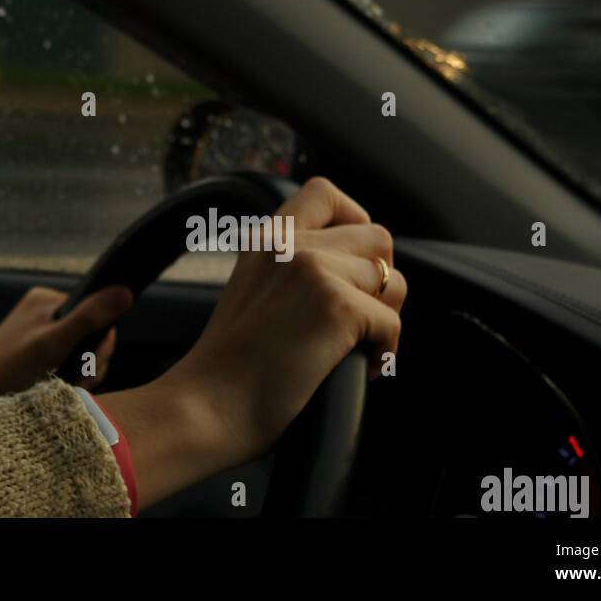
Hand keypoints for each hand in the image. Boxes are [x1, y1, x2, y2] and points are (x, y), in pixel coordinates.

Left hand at [0, 285, 133, 405]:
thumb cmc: (7, 372)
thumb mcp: (52, 344)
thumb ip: (88, 318)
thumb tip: (126, 291)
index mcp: (46, 300)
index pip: (97, 317)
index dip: (101, 347)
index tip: (89, 369)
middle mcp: (42, 313)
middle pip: (90, 338)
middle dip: (90, 365)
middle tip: (77, 384)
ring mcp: (39, 336)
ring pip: (81, 355)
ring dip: (81, 377)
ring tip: (66, 390)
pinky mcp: (35, 358)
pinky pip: (67, 366)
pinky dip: (68, 381)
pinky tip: (59, 391)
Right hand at [100, 178, 405, 507]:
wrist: (208, 408)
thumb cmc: (231, 369)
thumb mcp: (253, 292)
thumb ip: (293, 268)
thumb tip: (361, 269)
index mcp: (266, 238)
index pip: (325, 192)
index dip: (355, 221)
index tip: (353, 262)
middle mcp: (290, 244)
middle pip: (377, 237)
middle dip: (381, 280)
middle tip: (360, 320)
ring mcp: (315, 271)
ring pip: (392, 281)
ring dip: (385, 319)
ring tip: (357, 348)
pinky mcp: (337, 307)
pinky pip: (393, 323)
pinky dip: (385, 353)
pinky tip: (361, 369)